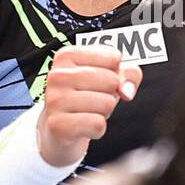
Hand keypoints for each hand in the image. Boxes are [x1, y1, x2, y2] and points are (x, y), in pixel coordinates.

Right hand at [36, 45, 143, 166]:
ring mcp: (55, 100)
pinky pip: (97, 124)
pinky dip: (98, 129)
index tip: (99, 81)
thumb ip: (129, 74)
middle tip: (93, 100)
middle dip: (110, 94)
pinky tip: (84, 127)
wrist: (59, 129)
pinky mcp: (58, 124)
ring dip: (104, 112)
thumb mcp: (109, 77)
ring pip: (107, 103)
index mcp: (67, 55)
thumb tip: (127, 91)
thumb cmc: (84, 97)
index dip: (115, 73)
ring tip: (87, 112)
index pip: (113, 58)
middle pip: (112, 81)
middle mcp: (57, 75)